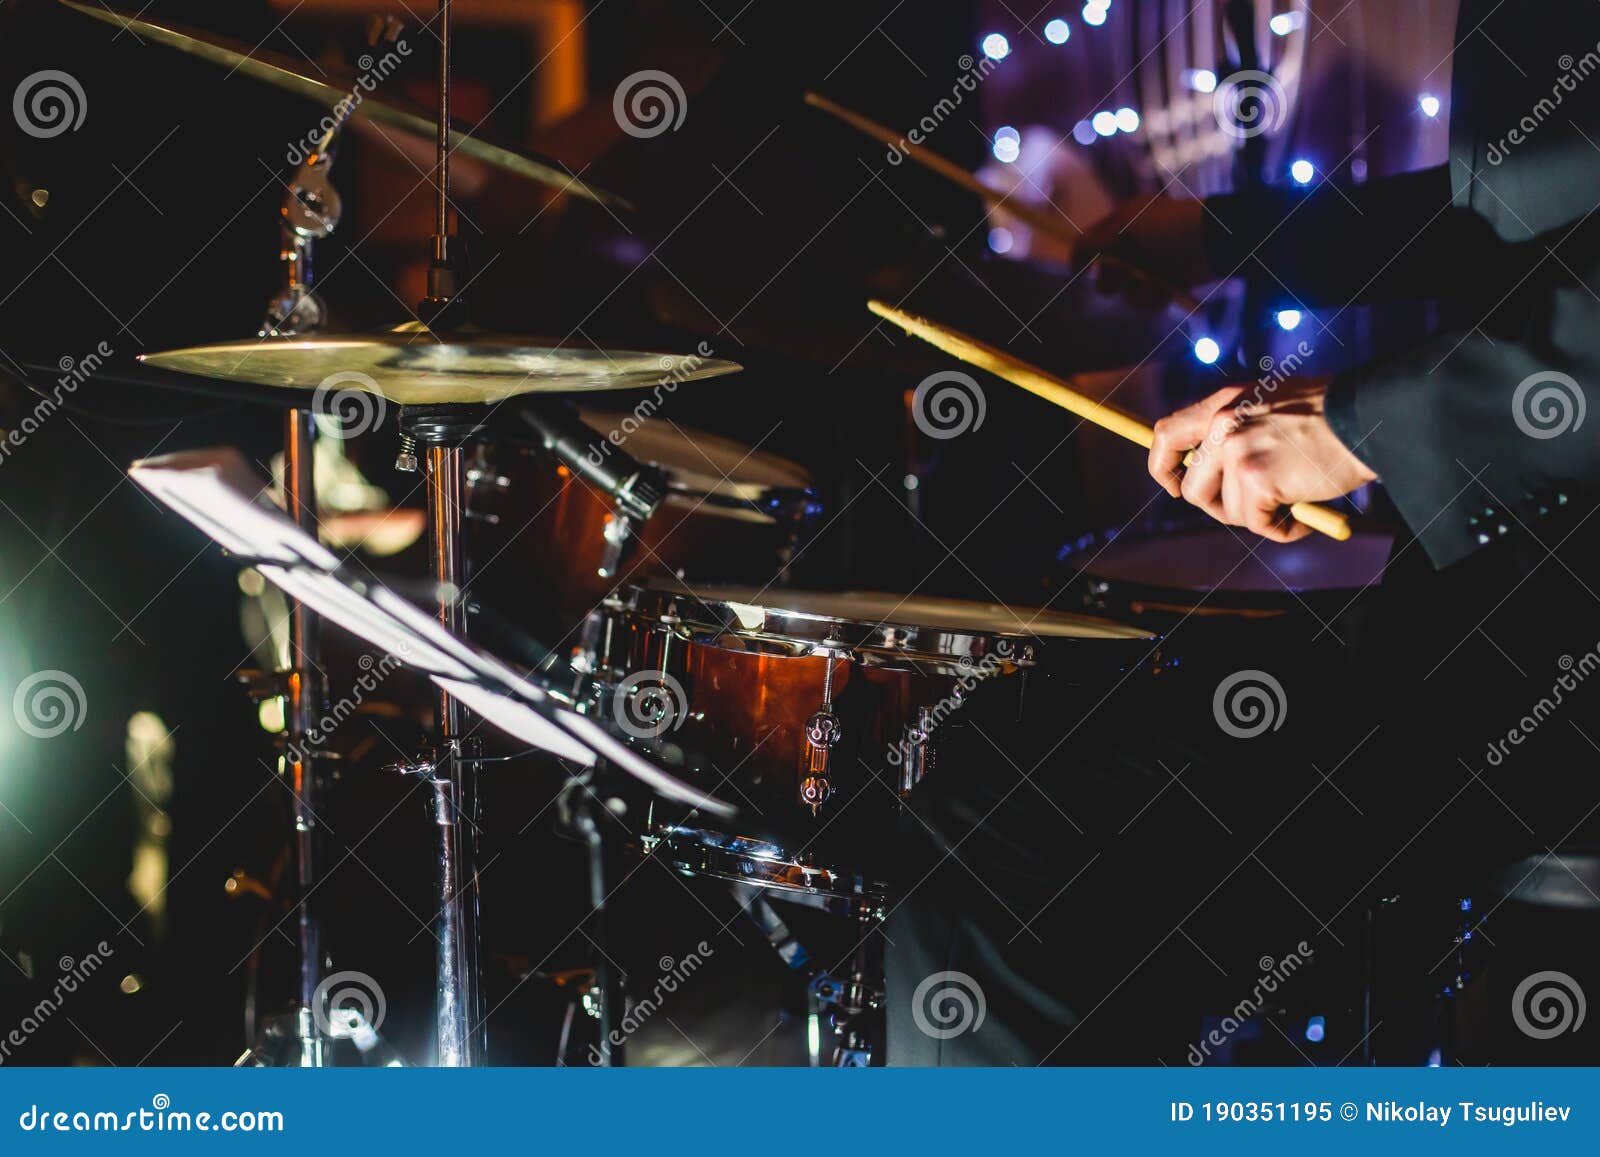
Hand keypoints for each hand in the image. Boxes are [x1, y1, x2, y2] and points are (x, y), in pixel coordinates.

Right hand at [1073, 194, 1211, 305]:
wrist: (1212, 242)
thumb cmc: (1166, 228)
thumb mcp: (1124, 229)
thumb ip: (1093, 243)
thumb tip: (1072, 257)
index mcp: (1124, 222)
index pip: (1093, 241)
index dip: (1083, 256)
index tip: (1078, 272)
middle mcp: (1135, 245)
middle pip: (1106, 273)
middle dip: (1112, 280)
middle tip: (1124, 275)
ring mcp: (1152, 266)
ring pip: (1127, 292)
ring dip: (1137, 292)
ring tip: (1154, 285)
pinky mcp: (1167, 284)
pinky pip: (1148, 300)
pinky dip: (1155, 298)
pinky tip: (1168, 290)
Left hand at [1148, 377, 1376, 541]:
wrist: (1370, 418)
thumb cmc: (1331, 417)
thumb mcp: (1271, 405)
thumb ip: (1237, 429)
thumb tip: (1215, 473)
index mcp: (1222, 403)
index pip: (1166, 434)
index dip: (1163, 467)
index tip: (1176, 488)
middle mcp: (1221, 424)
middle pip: (1191, 489)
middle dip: (1219, 509)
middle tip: (1251, 510)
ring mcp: (1236, 452)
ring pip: (1227, 511)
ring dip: (1259, 517)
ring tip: (1292, 503)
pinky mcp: (1257, 480)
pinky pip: (1258, 525)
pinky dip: (1283, 529)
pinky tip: (1306, 514)